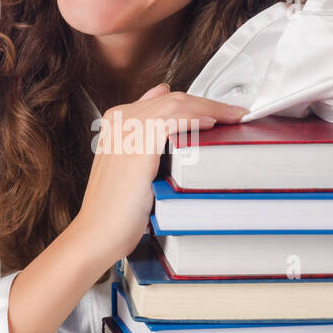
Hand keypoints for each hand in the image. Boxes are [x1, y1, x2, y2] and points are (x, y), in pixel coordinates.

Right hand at [74, 84, 246, 268]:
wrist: (97, 233)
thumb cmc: (115, 209)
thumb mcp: (133, 168)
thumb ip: (149, 143)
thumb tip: (174, 120)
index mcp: (117, 121)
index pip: (164, 100)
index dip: (196, 103)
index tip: (218, 110)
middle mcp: (121, 119)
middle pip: (174, 99)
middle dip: (209, 103)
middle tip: (234, 113)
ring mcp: (128, 129)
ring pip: (178, 105)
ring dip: (211, 108)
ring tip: (233, 116)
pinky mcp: (139, 144)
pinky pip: (175, 119)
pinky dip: (197, 118)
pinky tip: (213, 124)